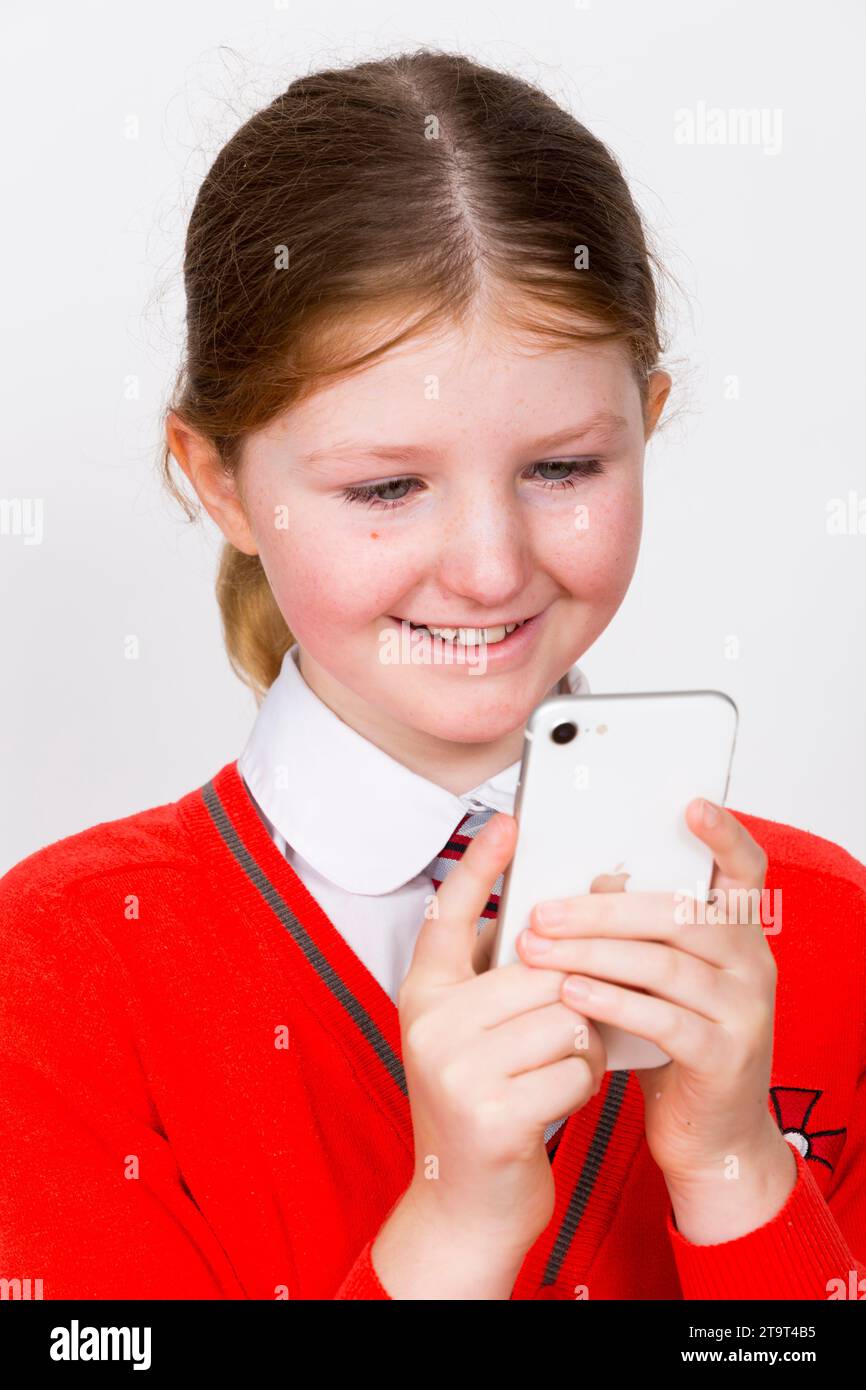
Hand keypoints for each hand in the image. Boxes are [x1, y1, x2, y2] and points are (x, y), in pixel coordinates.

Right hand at [398, 811, 606, 1260]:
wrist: (465, 1205)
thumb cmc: (485, 1106)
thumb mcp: (478, 1035)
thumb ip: (504, 978)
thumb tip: (569, 912)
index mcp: (424, 995)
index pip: (450, 913)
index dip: (481, 864)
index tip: (512, 820)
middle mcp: (430, 1023)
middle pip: (539, 966)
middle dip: (572, 996)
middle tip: (560, 1030)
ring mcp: (455, 1068)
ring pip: (566, 1013)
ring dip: (579, 1044)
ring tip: (551, 1071)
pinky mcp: (491, 1112)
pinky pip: (574, 1066)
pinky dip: (580, 1084)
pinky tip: (554, 1102)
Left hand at [516, 798, 792, 1209]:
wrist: (711, 1133)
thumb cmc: (674, 1039)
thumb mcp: (657, 976)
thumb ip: (637, 928)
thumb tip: (592, 878)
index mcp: (738, 931)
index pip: (745, 870)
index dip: (724, 835)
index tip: (690, 805)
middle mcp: (753, 962)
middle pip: (680, 914)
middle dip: (602, 909)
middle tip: (541, 910)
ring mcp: (745, 1010)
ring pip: (666, 963)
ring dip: (593, 952)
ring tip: (538, 950)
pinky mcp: (725, 1056)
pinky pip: (665, 1018)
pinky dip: (613, 1001)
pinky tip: (572, 993)